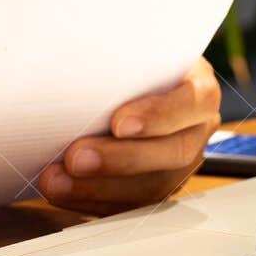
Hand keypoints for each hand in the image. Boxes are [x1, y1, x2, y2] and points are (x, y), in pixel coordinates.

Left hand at [38, 58, 220, 215]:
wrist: (129, 82)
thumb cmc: (131, 62)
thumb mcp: (134, 50)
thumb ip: (118, 56)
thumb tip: (73, 52)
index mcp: (199, 89)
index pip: (191, 103)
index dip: (158, 116)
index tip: (119, 123)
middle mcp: (196, 130)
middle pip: (172, 153)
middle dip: (120, 160)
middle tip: (76, 157)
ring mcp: (178, 164)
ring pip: (151, 187)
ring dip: (98, 188)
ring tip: (56, 181)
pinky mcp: (154, 187)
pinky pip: (130, 205)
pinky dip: (91, 201)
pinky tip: (63, 191)